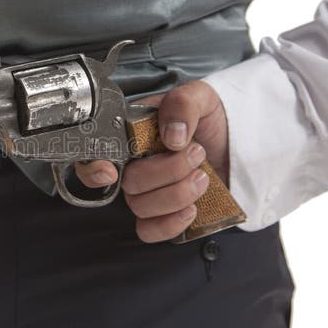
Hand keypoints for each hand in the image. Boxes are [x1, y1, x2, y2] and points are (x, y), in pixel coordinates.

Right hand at [74, 80, 229, 242]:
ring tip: (203, 176)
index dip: (92, 170)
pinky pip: (150, 231)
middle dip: (167, 171)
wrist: (236, 144)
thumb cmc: (209, 118)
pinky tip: (192, 209)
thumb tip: (172, 136)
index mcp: (130, 135)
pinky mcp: (163, 214)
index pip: (91, 156)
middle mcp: (133, 165)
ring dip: (177, 194)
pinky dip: (170, 224)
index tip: (110, 171)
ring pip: (141, 207)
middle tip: (196, 153)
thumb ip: (182, 104)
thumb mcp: (200, 96)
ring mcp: (147, 192)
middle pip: (129, 183)